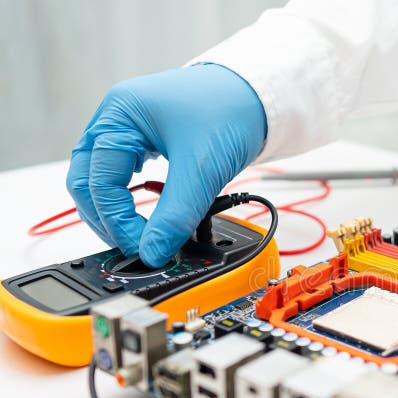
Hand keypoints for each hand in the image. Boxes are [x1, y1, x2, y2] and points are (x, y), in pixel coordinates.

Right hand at [66, 64, 266, 266]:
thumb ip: (175, 215)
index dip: (117, 221)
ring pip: (101, 178)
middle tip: (134, 246)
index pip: (98, 182)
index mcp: (119, 115)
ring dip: (115, 210)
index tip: (142, 247)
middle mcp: (116, 119)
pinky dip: (129, 197)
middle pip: (88, 180)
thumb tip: (153, 252)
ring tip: (138, 235)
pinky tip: (144, 213)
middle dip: (106, 218)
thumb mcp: (202, 169)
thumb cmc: (231, 110)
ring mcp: (128, 128)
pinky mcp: (146, 139)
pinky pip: (122, 173)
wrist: (260, 95)